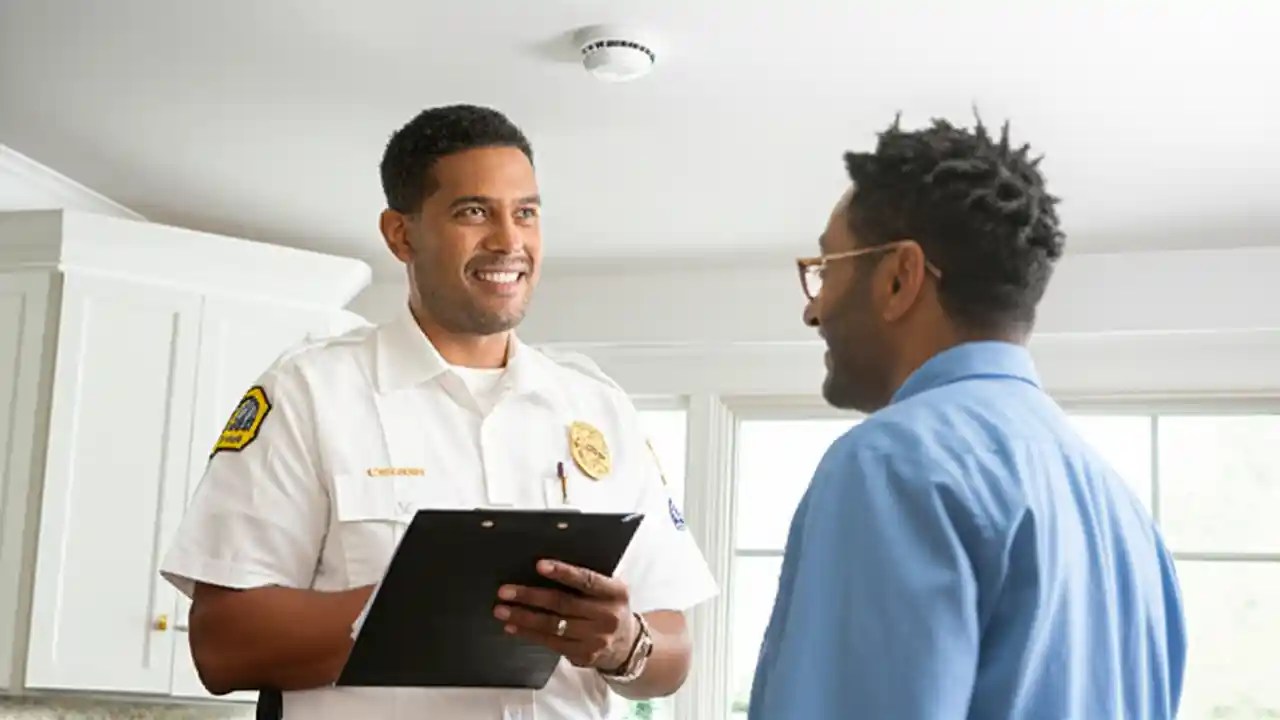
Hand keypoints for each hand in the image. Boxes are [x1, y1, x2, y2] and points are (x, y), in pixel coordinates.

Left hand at [494, 559, 637, 670]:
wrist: (628, 645)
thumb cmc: (610, 608)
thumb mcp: (611, 590)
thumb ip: (588, 579)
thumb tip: (545, 567)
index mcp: (615, 592)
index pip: (586, 580)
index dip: (563, 572)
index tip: (539, 565)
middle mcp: (607, 616)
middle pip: (563, 603)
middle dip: (530, 596)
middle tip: (505, 591)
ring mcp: (596, 638)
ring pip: (553, 626)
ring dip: (524, 617)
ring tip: (502, 609)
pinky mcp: (584, 655)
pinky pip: (551, 643)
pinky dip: (529, 634)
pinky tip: (513, 626)